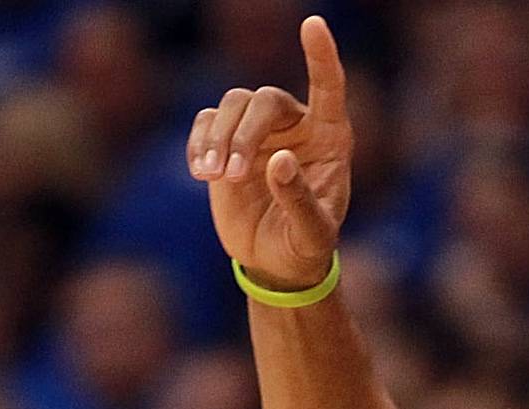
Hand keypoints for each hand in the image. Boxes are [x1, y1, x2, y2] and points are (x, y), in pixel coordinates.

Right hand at [187, 14, 351, 291]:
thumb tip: (278, 160)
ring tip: (212, 176)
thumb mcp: (312, 234)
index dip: (321, 56)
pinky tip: (200, 171)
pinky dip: (199, 143)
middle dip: (243, 133)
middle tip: (231, 176)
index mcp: (329, 138)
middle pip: (262, 100)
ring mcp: (259, 131)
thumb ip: (300, 199)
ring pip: (231, 105)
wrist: (276, 263)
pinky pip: (206, 123)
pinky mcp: (227, 142)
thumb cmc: (305, 247)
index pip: (329, 86)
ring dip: (218, 138)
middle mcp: (295, 125)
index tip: (312, 25)